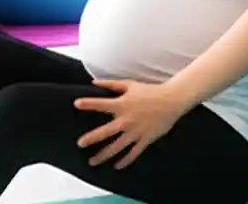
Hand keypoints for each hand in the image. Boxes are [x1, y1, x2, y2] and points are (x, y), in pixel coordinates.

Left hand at [74, 80, 188, 168]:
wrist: (171, 101)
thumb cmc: (149, 91)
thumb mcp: (129, 84)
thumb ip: (111, 84)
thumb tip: (93, 82)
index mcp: (122, 104)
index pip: (101, 104)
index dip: (88, 103)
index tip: (76, 104)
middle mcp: (127, 120)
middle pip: (106, 132)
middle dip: (92, 138)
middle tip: (80, 144)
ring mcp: (136, 132)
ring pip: (117, 147)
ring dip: (104, 155)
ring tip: (92, 161)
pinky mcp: (145, 139)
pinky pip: (133, 153)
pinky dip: (125, 160)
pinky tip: (116, 166)